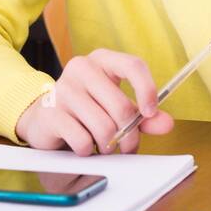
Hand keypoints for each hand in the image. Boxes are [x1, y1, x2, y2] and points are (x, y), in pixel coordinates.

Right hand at [14, 49, 174, 155]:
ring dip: (109, 146)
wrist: (44, 118)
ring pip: (103, 128)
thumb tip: (166, 123)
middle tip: (128, 147)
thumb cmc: (86, 110)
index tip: (150, 113)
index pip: (132, 65)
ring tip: (105, 146)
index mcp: (102, 60)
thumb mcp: (117, 109)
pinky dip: (88, 150)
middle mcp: (81, 68)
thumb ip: (143, 116)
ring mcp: (63, 89)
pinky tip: (83, 145)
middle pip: (121, 106)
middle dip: (129, 135)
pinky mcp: (50, 112)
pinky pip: (82, 140)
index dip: (147, 89)